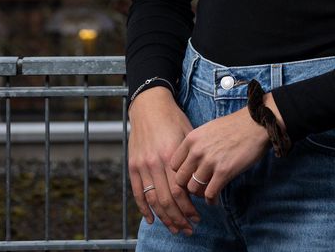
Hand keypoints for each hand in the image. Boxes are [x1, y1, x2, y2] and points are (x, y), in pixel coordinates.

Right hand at [128, 87, 201, 234]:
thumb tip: (201, 183)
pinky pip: (137, 192)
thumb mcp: (188, 136)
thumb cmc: (173, 119)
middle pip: (167, 200)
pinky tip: (152, 219)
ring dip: (164, 218)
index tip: (198, 217)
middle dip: (179, 218)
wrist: (149, 106)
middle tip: (188, 228)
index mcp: (170, 156)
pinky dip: (143, 208)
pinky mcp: (132, 165)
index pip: (180, 192)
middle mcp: (154, 163)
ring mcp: (141, 165)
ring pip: (153, 200)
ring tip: (175, 228)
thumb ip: (192, 160)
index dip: (189, 208)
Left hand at [169, 93, 284, 203]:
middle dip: (188, 186)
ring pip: (193, 189)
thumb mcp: (208, 130)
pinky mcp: (224, 172)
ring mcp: (210, 162)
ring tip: (207, 193)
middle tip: (198, 188)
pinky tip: (215, 200)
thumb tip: (190, 162)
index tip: (189, 177)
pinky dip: (212, 200)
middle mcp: (197, 151)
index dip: (180, 173)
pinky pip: (210, 194)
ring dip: (200, 194)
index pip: (173, 165)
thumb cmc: (234, 127)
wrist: (256, 124)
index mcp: (191, 139)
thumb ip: (196, 145)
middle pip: (180, 180)